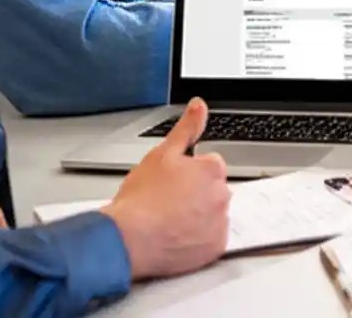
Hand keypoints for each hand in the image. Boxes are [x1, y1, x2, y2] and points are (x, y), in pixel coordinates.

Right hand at [101, 97, 230, 280]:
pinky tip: (177, 236)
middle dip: (196, 194)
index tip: (172, 183)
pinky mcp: (215, 247)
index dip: (188, 173)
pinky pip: (211, 238)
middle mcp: (222, 194)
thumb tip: (199, 105)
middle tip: (168, 202)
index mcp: (212, 169)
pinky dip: (199, 238)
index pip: (209, 166)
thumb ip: (186, 128)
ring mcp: (220, 222)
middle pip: (213, 190)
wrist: (130, 239)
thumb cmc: (141, 199)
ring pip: (212, 214)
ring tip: (169, 221)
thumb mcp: (162, 154)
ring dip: (198, 216)